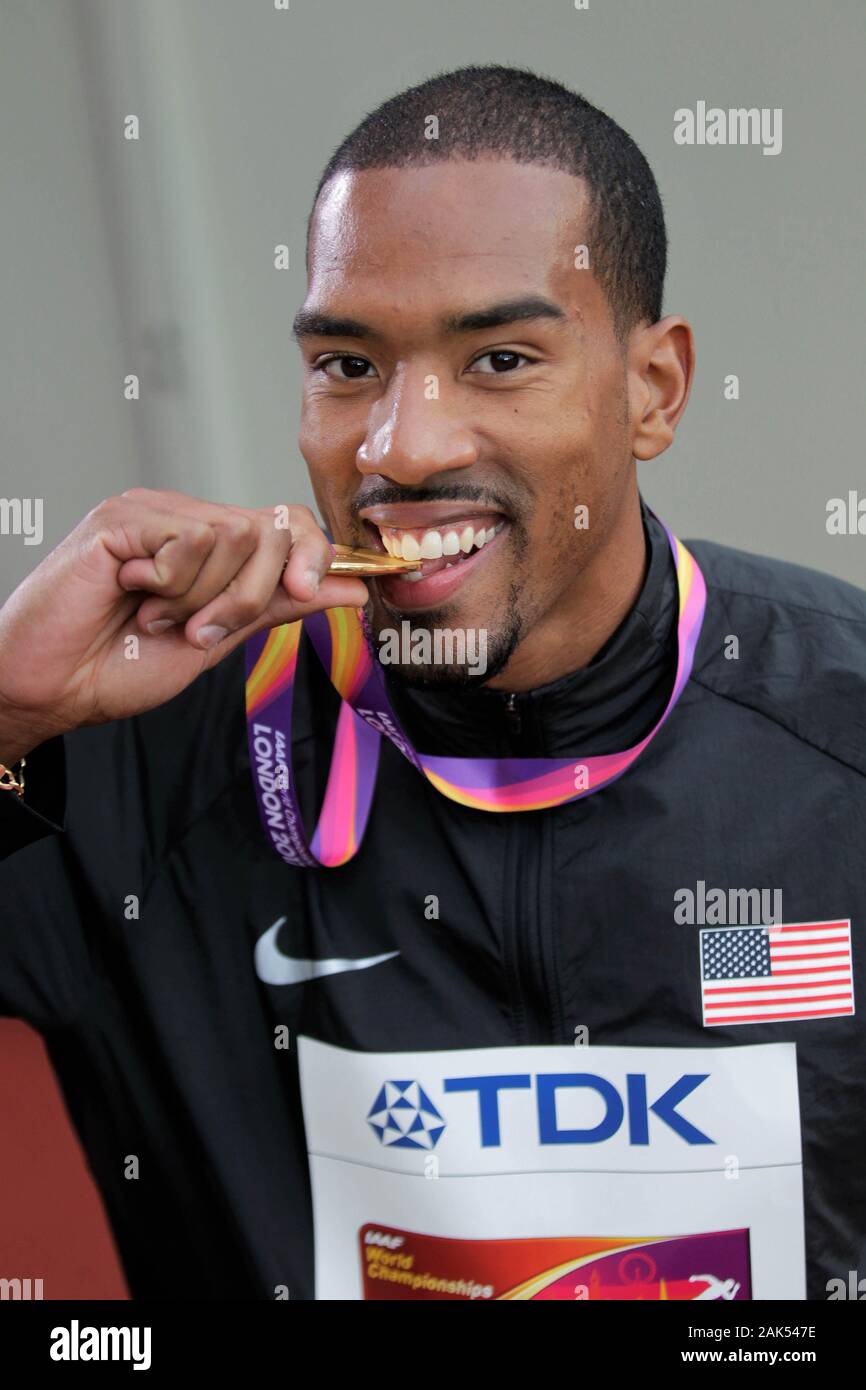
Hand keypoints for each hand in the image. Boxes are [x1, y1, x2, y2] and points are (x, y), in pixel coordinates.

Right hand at [0, 487, 367, 754]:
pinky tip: (131, 594)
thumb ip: (277, 606)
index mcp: (209, 546)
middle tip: (198, 631)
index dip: (312, 555)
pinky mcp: (122, 518)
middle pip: (269, 530)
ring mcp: (153, 512)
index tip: (314, 594)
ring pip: (233, 536)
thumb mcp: (217, 640)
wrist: (57, 688)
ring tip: (154, 617)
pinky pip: (189, 540)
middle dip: (248, 596)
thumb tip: (350, 587)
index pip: (286, 523)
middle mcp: (184, 519)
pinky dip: (170, 584)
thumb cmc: (120, 667)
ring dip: (202, 598)